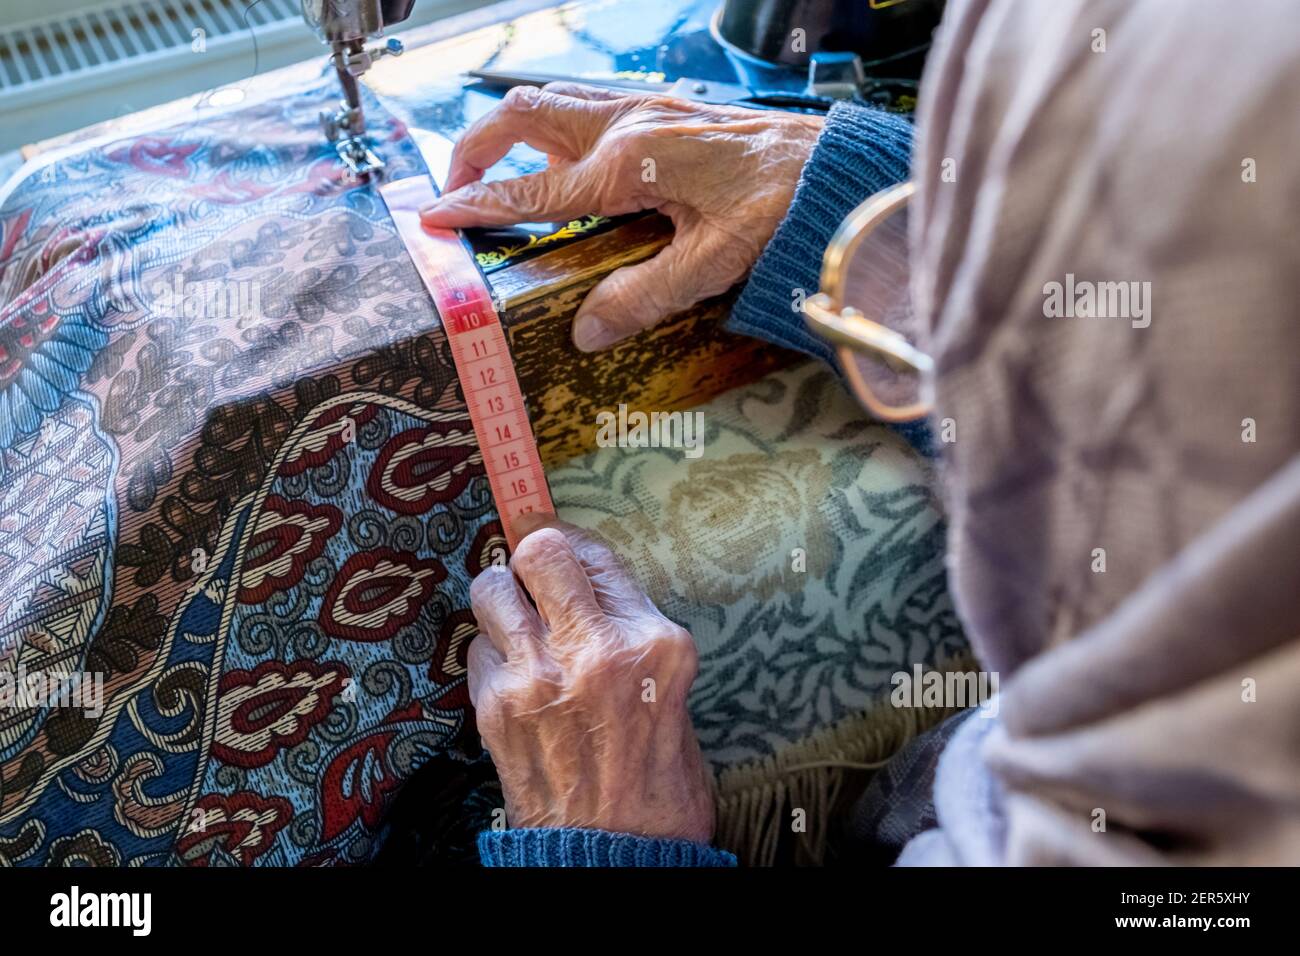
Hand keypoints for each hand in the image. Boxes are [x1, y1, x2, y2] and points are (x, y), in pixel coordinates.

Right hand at [421, 83, 824, 350]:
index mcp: (628, 164)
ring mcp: (647, 110)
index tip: (431, 219)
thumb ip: (643, 297)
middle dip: (476, 148)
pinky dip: (557, 128)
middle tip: (457, 189)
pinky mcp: (667, 111)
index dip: (473, 207)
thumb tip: (583, 333)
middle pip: (522, 116)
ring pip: (553, 101)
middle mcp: (627, 125)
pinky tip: (571, 165)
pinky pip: (590, 104)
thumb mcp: (713, 264)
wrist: (837, 170)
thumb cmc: (785, 207)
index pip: (529, 192)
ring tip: (499, 174)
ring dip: (514, 131)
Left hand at [466, 518, 714, 842]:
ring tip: (517, 619)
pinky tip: (513, 674)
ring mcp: (540, 673)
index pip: (598, 554)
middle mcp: (596, 647)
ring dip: (502, 596)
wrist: (615, 854)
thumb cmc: (654, 781)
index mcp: (654, 641)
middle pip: (541, 550)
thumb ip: (632, 630)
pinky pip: (478, 646)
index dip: (570, 539)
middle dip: (532, 554)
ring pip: (493, 587)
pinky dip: (491, 651)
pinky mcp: (498, 704)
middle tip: (533, 569)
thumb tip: (587, 584)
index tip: (555, 532)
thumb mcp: (671, 690)